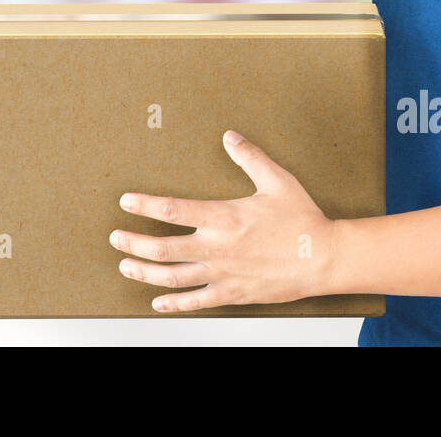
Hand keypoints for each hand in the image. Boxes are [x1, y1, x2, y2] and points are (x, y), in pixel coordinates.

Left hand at [110, 130, 336, 311]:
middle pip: (162, 249)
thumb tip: (229, 136)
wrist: (324, 259)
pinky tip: (157, 303)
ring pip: (172, 279)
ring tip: (126, 266)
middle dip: (133, 244)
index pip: (172, 211)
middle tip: (116, 238)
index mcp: (224, 217)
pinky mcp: (232, 294)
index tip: (126, 202)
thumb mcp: (277, 180)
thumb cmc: (302, 220)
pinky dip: (173, 305)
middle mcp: (217, 248)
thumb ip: (249, 157)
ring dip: (144, 273)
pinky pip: (195, 303)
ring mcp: (222, 275)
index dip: (144, 206)